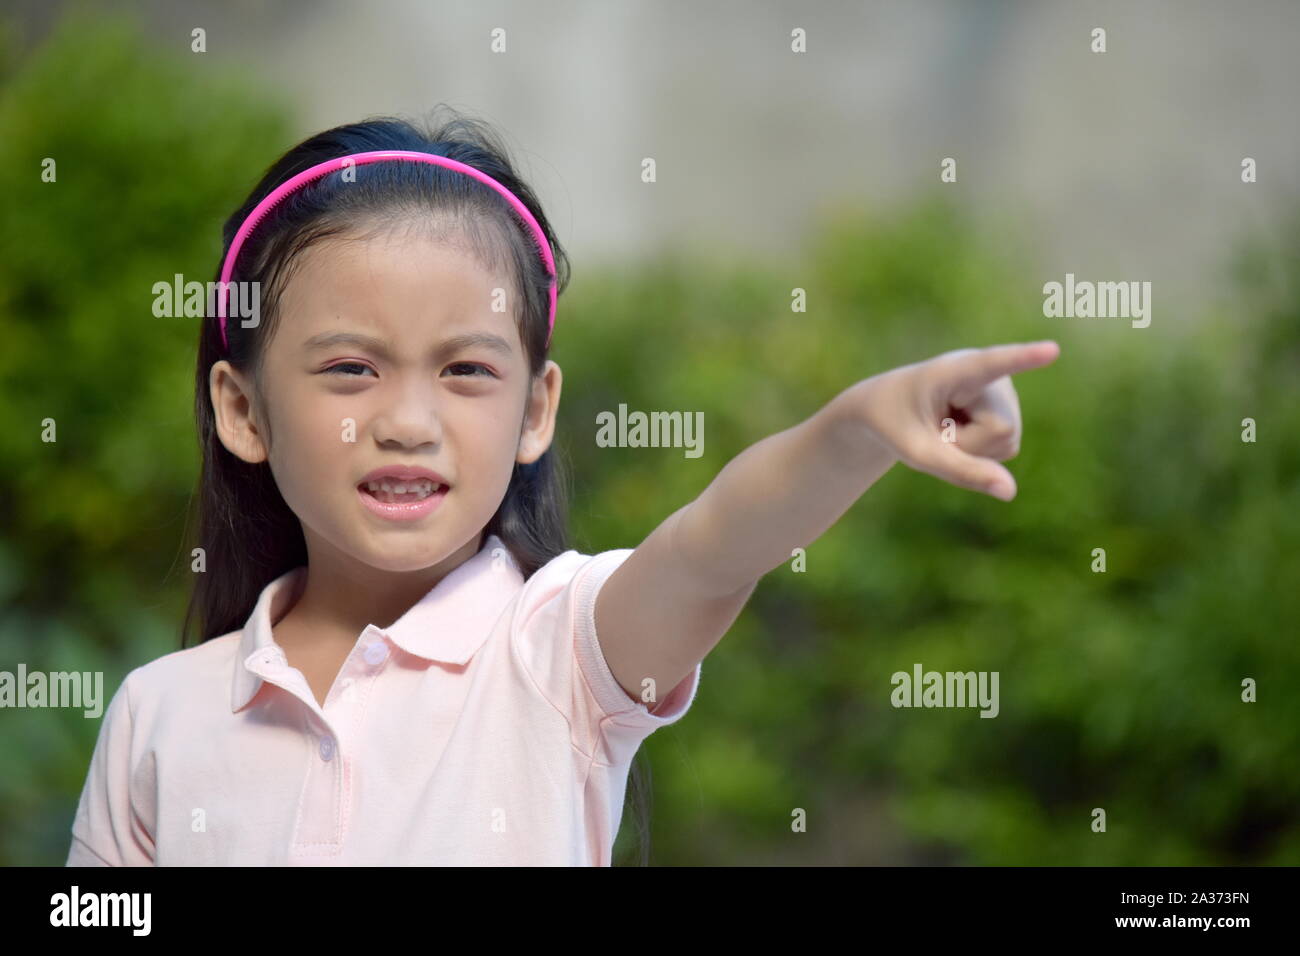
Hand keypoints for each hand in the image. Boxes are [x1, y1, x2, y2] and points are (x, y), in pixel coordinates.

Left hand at [843, 340, 1060, 501]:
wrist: (888, 409)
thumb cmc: (895, 424)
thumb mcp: (918, 453)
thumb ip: (961, 471)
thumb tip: (1010, 492)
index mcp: (955, 370)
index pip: (993, 365)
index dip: (1024, 359)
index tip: (1051, 350)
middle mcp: (989, 374)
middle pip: (1000, 431)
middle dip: (967, 445)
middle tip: (936, 428)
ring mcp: (1004, 390)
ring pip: (1007, 441)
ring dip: (971, 448)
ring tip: (946, 424)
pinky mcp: (1008, 408)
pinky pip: (1007, 446)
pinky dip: (980, 450)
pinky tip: (960, 428)